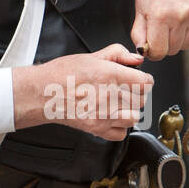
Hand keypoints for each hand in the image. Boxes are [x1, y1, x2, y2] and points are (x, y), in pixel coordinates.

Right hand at [12, 44, 153, 140]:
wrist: (42, 93)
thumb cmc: (62, 74)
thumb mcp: (92, 56)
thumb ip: (118, 54)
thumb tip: (136, 58)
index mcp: (110, 76)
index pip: (145, 82)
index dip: (145, 80)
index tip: (141, 80)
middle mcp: (109, 97)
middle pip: (141, 100)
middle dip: (137, 94)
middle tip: (126, 90)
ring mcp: (104, 115)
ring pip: (134, 117)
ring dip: (130, 111)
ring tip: (120, 104)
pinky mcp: (97, 129)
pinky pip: (121, 133)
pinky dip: (119, 127)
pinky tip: (112, 117)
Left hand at [130, 0, 188, 58]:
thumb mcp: (140, 7)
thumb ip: (138, 33)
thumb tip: (142, 51)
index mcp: (160, 14)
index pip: (157, 51)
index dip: (152, 52)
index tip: (150, 45)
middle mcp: (180, 16)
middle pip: (171, 51)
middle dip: (163, 44)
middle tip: (160, 29)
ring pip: (184, 46)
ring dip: (176, 40)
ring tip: (171, 23)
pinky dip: (188, 36)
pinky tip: (182, 22)